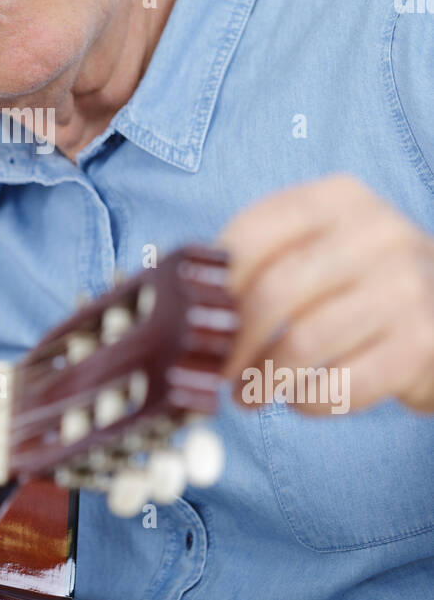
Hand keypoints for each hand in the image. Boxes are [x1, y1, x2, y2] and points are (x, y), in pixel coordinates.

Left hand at [216, 174, 433, 414]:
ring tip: (248, 394)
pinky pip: (341, 385)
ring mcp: (404, 290)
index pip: (255, 233)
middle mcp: (376, 235)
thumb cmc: (364, 277)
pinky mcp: (419, 345)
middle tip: (219, 370)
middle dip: (235, 342)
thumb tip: (187, 296)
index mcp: (340, 198)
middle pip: (274, 292)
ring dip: (264, 379)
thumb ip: (267, 256)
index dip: (217, 283)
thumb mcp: (325, 242)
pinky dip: (308, 401)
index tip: (196, 316)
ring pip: (303, 344)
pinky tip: (299, 398)